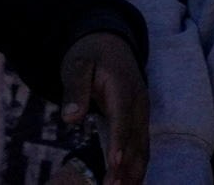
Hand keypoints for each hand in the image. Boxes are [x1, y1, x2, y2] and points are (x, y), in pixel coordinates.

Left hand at [59, 32, 150, 184]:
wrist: (109, 43)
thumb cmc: (90, 55)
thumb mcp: (76, 65)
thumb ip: (74, 90)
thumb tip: (70, 118)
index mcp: (123, 87)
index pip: (122, 118)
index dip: (120, 142)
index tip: (114, 163)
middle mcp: (139, 103)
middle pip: (137, 138)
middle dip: (127, 166)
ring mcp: (142, 113)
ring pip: (143, 147)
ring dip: (134, 171)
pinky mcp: (139, 122)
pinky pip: (141, 147)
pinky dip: (136, 167)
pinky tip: (126, 184)